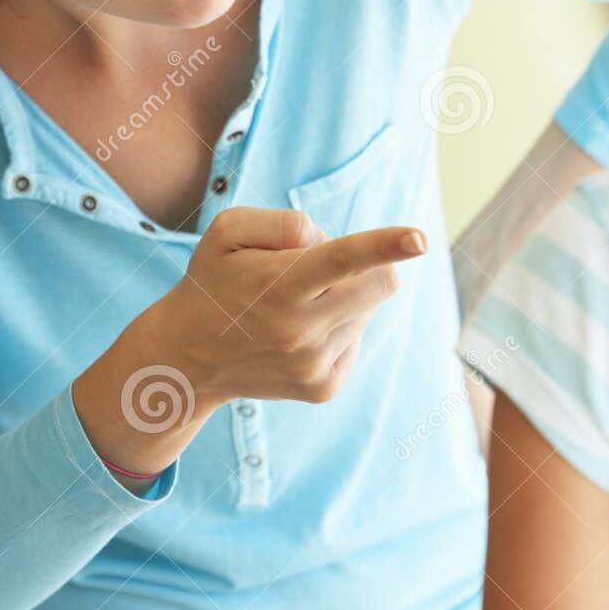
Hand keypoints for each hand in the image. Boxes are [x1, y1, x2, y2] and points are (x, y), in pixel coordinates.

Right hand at [158, 205, 427, 408]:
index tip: (420, 239)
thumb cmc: (214, 281)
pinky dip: (338, 328)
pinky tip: (298, 333)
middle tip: (323, 268)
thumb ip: (284, 222)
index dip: (386, 245)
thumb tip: (331, 240)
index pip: (343, 259)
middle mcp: (301, 329)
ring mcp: (314, 364)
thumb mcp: (228, 231)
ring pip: (368, 311)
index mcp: (280, 285)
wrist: (188, 357)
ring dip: (345, 297)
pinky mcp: (324, 387)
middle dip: (373, 265)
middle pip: (381, 284)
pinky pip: (356, 341)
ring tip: (294, 305)